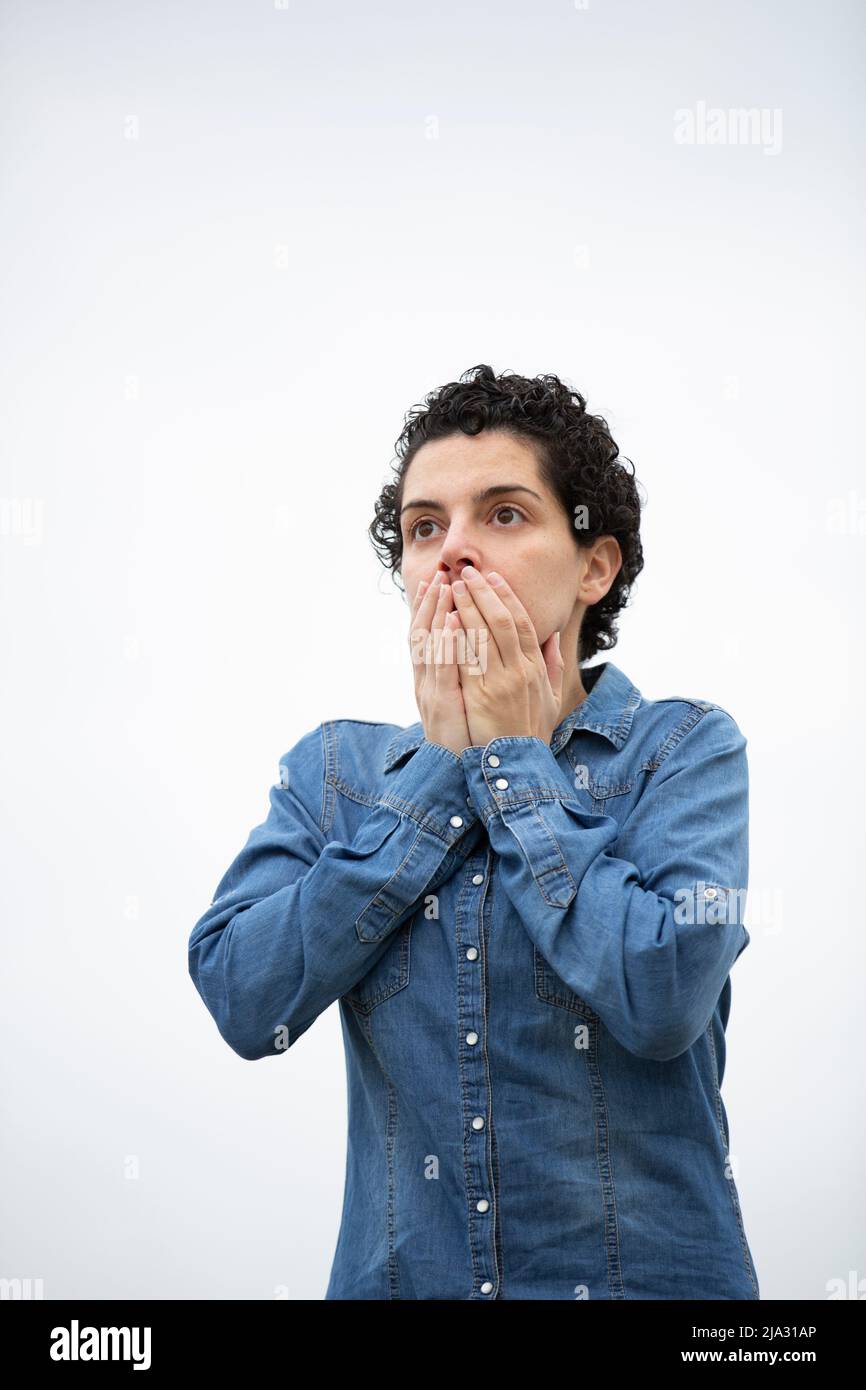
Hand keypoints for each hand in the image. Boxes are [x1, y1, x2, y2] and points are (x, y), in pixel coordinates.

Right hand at [408, 570, 473, 757]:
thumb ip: (471, 673)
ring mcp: (432, 692)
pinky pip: (443, 669)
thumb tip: (480, 648)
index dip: (433, 608)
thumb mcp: (466, 700)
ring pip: (429, 645)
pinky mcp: (440, 705)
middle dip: (431, 602)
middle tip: (438, 573)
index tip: (440, 581)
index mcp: (435, 678)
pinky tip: (453, 623)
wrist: (459, 773)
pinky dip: (446, 644)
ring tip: (442, 586)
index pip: (432, 635)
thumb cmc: (467, 736)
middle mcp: (428, 681)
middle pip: (425, 633)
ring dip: (435, 614)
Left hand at [448, 565, 563, 747]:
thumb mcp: (551, 697)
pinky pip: (468, 659)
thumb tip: (553, 637)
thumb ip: (552, 665)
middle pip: (503, 620)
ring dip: (468, 606)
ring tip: (454, 585)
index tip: (494, 578)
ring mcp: (501, 683)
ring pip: (484, 634)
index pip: (524, 623)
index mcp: (536, 669)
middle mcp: (521, 671)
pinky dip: (458, 635)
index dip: (508, 597)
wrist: (519, 765)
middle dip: (484, 593)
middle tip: (467, 572)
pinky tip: (448, 617)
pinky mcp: (480, 697)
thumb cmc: (532, 732)